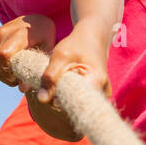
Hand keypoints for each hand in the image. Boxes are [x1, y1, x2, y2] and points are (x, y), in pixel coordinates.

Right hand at [0, 15, 55, 88]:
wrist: (34, 19)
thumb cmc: (44, 35)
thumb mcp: (47, 49)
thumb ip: (37, 68)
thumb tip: (22, 89)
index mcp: (19, 33)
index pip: (4, 55)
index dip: (9, 72)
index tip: (20, 77)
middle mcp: (3, 32)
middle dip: (7, 77)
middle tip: (20, 79)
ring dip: (3, 75)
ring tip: (16, 73)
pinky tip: (10, 67)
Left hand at [26, 23, 111, 141]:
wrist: (92, 37)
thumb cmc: (76, 44)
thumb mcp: (60, 55)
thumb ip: (50, 76)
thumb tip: (42, 99)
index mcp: (96, 79)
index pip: (77, 102)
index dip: (60, 101)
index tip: (50, 94)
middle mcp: (103, 91)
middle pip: (77, 107)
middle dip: (61, 101)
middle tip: (53, 87)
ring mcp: (101, 95)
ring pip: (78, 105)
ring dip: (64, 99)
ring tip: (60, 83)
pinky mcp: (96, 96)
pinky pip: (80, 102)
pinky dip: (69, 97)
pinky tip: (64, 86)